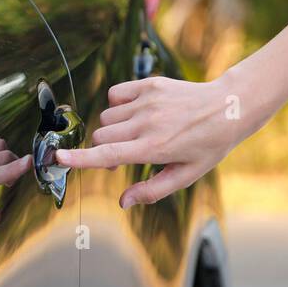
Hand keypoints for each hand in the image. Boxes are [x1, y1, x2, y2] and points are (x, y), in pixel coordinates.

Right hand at [55, 73, 256, 207]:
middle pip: (101, 137)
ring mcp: (147, 101)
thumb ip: (152, 190)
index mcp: (153, 148)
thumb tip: (123, 202)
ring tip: (138, 132)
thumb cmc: (208, 146)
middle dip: (105, 149)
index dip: (80, 159)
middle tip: (126, 155)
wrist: (229, 107)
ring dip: (114, 129)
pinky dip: (118, 105)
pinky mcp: (149, 84)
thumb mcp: (186, 175)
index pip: (107, 155)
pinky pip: (115, 95)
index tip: (59, 158)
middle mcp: (146, 123)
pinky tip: (137, 113)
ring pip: (107, 118)